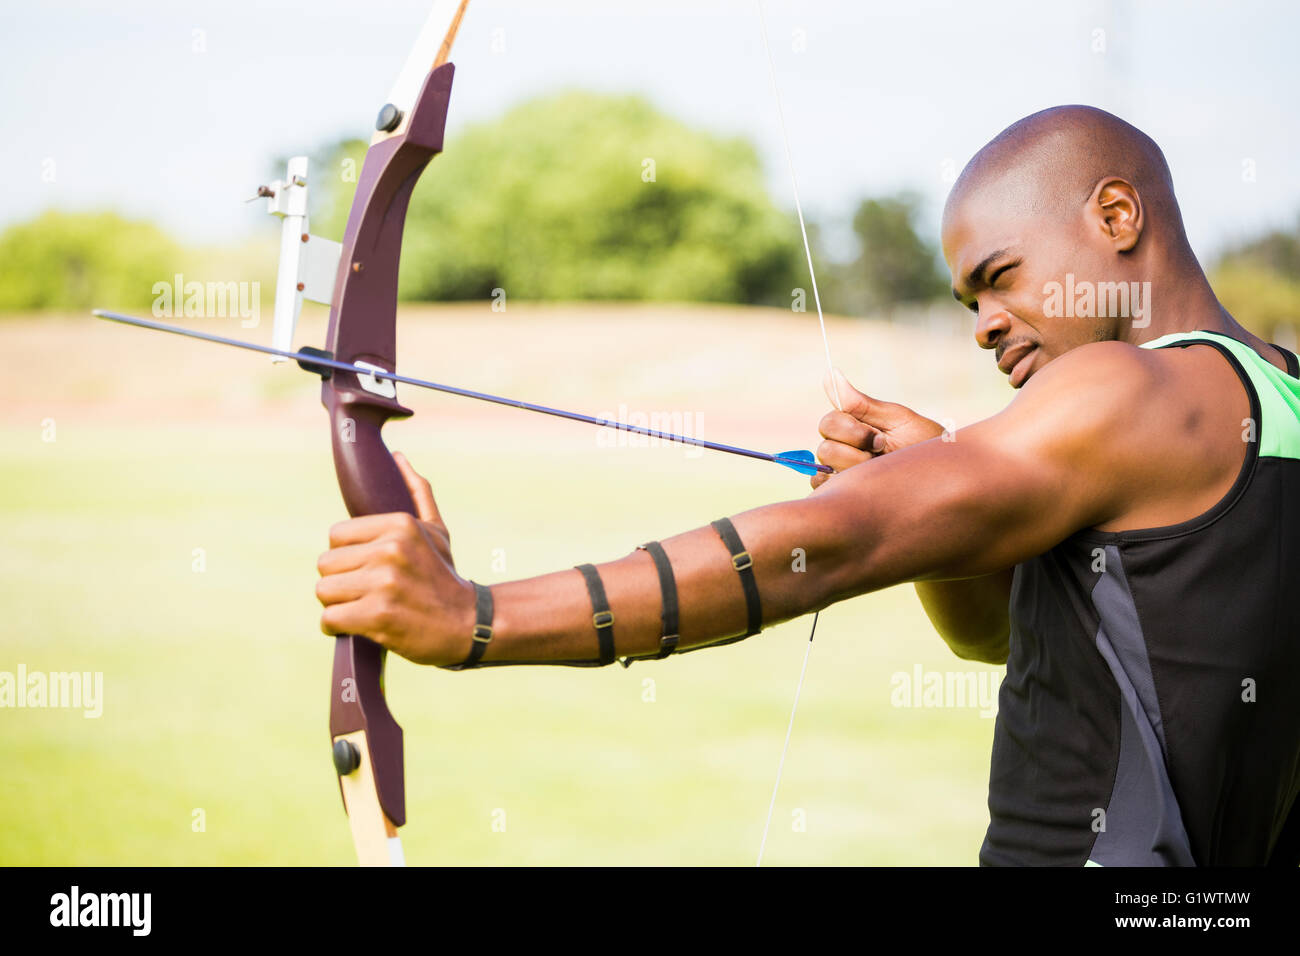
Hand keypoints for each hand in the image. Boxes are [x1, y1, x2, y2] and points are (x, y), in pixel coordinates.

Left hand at [316, 452, 474, 665]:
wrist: (468, 623)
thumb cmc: (444, 576)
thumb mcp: (436, 531)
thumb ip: (417, 492)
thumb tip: (398, 457)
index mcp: (400, 524)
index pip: (336, 535)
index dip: (346, 556)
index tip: (364, 569)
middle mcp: (391, 549)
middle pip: (325, 564)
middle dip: (340, 581)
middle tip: (364, 592)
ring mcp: (384, 583)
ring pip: (324, 591)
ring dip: (337, 605)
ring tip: (361, 607)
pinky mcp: (378, 616)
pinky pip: (329, 619)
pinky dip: (336, 628)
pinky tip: (356, 627)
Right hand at [812, 368, 946, 489]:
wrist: (945, 476)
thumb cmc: (924, 444)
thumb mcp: (897, 420)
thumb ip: (861, 403)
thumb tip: (830, 372)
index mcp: (854, 427)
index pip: (829, 423)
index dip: (850, 431)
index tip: (880, 438)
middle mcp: (844, 448)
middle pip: (825, 448)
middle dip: (855, 452)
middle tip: (884, 456)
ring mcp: (842, 472)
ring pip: (825, 470)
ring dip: (855, 472)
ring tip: (880, 473)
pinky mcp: (843, 494)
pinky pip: (824, 489)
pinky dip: (839, 488)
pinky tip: (865, 487)